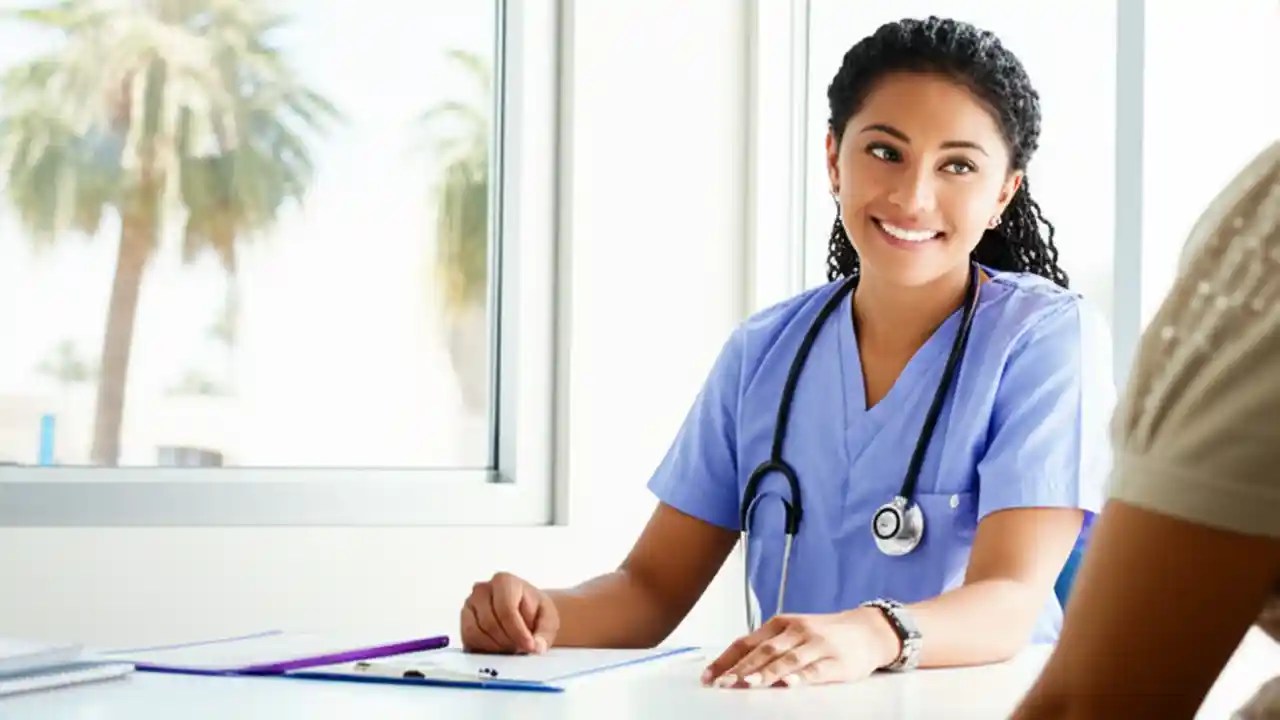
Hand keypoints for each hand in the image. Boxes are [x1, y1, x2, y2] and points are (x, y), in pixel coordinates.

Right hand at [461, 571, 559, 654]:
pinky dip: (484, 649)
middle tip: (520, 650)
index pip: (506, 610)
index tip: (529, 646)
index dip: (517, 632)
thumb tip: (536, 647)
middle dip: (507, 641)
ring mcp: (469, 605)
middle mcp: (482, 589)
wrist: (526, 611)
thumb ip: (544, 634)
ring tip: (511, 649)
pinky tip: (499, 649)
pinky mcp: (463, 621)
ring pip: (475, 632)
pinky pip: (468, 639)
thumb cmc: (535, 611)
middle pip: (490, 623)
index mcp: (504, 581)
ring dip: (495, 647)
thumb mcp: (548, 619)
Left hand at [701, 609, 899, 688]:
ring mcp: (816, 645)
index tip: (709, 677)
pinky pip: (816, 670)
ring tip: (747, 684)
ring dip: (765, 673)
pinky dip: (801, 677)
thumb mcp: (793, 632)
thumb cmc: (824, 634)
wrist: (867, 630)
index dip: (726, 659)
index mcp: (780, 624)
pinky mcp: (835, 661)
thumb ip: (768, 645)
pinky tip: (789, 684)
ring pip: (786, 660)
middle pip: (763, 651)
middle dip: (740, 669)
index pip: (746, 642)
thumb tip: (733, 665)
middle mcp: (796, 631)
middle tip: (722, 684)